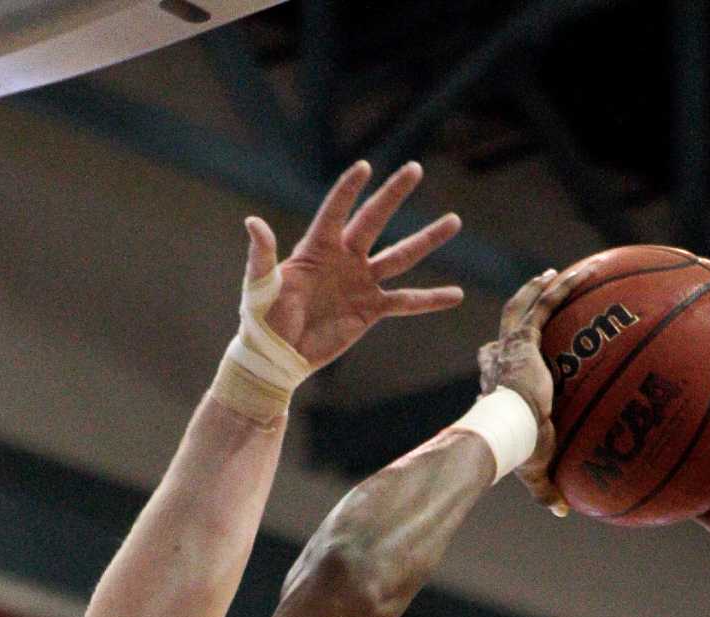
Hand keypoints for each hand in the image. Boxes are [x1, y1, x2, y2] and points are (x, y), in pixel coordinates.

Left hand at [249, 160, 463, 372]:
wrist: (278, 357)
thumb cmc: (263, 320)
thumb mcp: (259, 287)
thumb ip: (261, 255)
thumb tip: (254, 222)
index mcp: (316, 248)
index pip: (335, 211)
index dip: (348, 189)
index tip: (365, 166)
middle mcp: (344, 258)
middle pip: (373, 220)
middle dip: (393, 195)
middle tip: (415, 168)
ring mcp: (361, 283)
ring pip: (400, 256)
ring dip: (427, 239)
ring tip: (454, 221)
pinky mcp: (371, 310)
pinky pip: (405, 302)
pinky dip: (430, 299)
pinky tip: (456, 294)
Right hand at [479, 269, 566, 514]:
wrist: (507, 430)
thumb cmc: (515, 451)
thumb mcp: (534, 468)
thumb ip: (547, 489)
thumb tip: (563, 512)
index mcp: (495, 386)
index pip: (493, 365)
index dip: (497, 356)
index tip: (506, 350)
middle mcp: (498, 360)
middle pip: (505, 327)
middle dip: (519, 308)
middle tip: (534, 294)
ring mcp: (510, 346)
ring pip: (523, 307)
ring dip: (537, 288)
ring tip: (553, 274)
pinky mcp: (524, 338)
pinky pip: (546, 304)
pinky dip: (564, 287)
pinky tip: (585, 273)